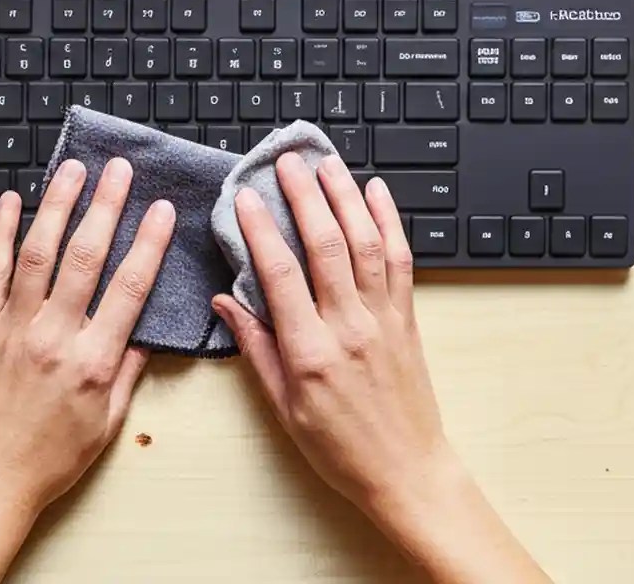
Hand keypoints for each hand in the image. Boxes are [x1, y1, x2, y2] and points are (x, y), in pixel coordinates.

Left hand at [0, 158, 175, 583]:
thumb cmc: (52, 458)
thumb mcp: (110, 421)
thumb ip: (130, 369)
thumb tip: (147, 327)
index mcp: (94, 361)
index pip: (130, 287)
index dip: (149, 243)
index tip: (162, 210)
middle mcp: (54, 336)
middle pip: (86, 256)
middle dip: (106, 206)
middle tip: (119, 169)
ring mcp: (13, 328)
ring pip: (38, 252)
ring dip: (58, 206)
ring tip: (72, 170)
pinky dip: (0, 232)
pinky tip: (11, 202)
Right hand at [213, 153, 547, 583]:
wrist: (406, 471)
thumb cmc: (340, 448)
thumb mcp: (283, 408)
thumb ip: (256, 348)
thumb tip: (226, 302)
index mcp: (311, 352)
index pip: (280, 275)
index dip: (261, 230)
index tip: (244, 198)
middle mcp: (350, 328)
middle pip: (326, 246)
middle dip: (304, 197)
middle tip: (286, 162)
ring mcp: (384, 320)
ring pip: (366, 244)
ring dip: (346, 197)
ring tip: (327, 164)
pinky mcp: (407, 319)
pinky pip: (400, 260)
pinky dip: (389, 222)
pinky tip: (377, 193)